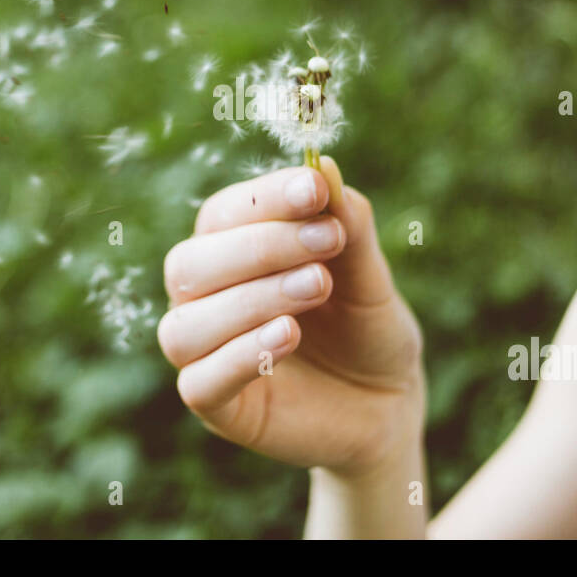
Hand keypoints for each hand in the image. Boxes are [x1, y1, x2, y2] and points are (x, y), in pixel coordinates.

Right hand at [159, 156, 424, 477]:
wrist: (389, 403)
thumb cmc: (367, 329)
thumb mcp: (370, 276)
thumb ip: (348, 227)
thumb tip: (325, 166)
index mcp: (232, 253)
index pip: (223, 214)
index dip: (264, 198)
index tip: (315, 188)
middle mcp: (205, 300)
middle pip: (190, 264)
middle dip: (259, 247)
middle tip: (328, 243)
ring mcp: (206, 356)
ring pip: (187, 324)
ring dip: (251, 298)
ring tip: (317, 286)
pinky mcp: (218, 409)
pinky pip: (200, 382)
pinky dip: (241, 354)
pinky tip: (288, 334)